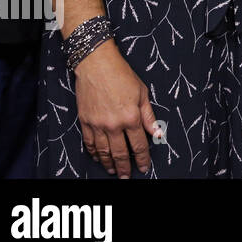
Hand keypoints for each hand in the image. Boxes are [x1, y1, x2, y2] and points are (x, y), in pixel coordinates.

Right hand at [73, 41, 157, 177]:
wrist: (96, 65)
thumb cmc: (122, 75)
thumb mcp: (142, 93)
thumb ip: (148, 116)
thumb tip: (157, 134)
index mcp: (130, 117)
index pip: (139, 144)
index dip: (142, 158)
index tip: (144, 167)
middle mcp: (113, 124)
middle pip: (120, 153)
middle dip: (125, 167)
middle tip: (128, 176)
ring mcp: (97, 125)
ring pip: (103, 151)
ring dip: (108, 164)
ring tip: (113, 171)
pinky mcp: (85, 122)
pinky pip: (89, 143)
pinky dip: (94, 153)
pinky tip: (97, 158)